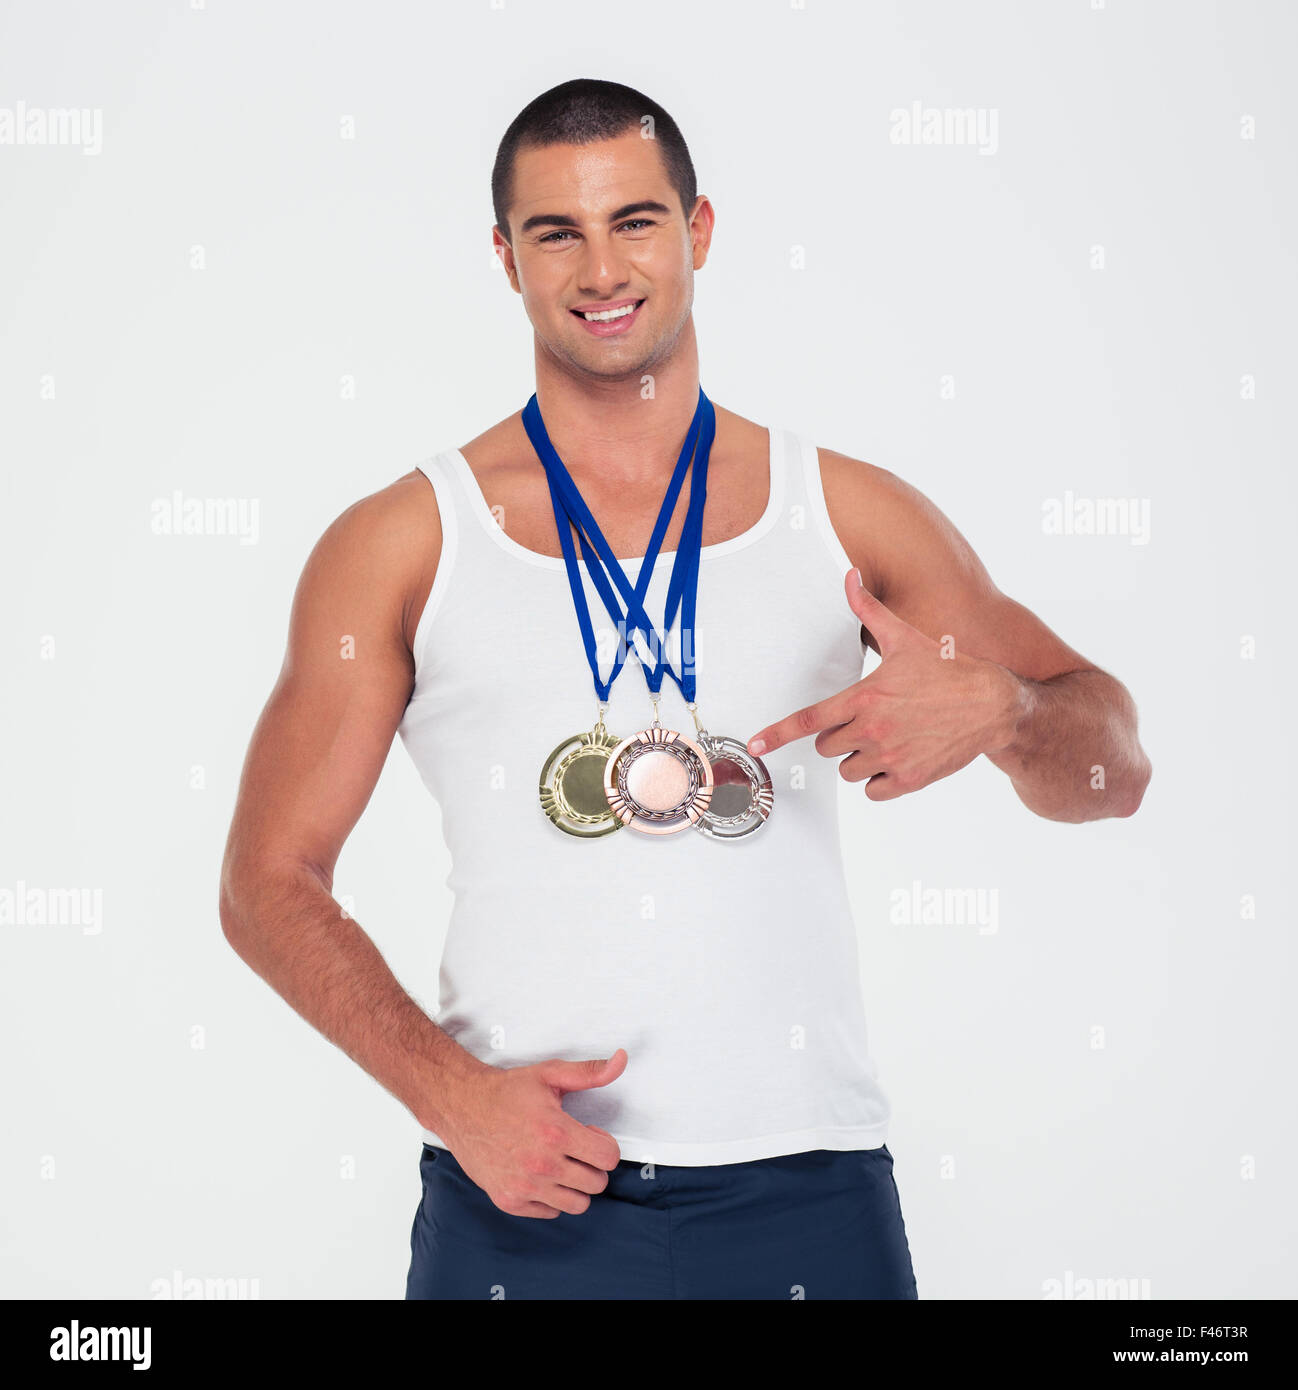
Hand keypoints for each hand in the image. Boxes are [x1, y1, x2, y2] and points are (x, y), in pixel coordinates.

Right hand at [438, 1049, 626, 1217]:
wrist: (462, 1106)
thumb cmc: (506, 1091)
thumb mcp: (550, 1074)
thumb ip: (590, 1072)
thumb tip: (621, 1060)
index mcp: (556, 1133)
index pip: (608, 1158)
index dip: (604, 1144)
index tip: (588, 1134)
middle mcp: (542, 1164)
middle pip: (597, 1184)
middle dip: (592, 1165)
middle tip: (575, 1149)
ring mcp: (525, 1187)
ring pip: (577, 1204)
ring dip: (575, 1184)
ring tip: (560, 1163)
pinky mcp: (509, 1201)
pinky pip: (551, 1212)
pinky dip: (551, 1197)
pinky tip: (540, 1174)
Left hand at [747, 570, 1024, 800]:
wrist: (992, 704)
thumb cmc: (947, 670)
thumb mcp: (904, 638)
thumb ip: (869, 610)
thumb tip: (850, 576)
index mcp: (865, 698)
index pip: (809, 720)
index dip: (778, 733)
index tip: (758, 744)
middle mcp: (873, 730)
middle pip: (826, 747)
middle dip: (838, 736)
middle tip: (865, 721)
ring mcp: (891, 758)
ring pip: (848, 771)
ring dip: (858, 759)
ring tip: (884, 739)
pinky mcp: (910, 780)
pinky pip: (873, 793)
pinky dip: (878, 782)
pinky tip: (895, 760)